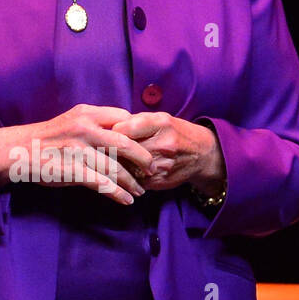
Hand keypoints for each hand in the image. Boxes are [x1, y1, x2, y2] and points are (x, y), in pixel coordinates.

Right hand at [0, 105, 155, 205]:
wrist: (18, 151)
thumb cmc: (48, 138)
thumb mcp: (72, 120)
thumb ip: (96, 123)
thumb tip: (124, 132)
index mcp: (87, 113)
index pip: (125, 118)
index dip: (139, 133)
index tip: (148, 146)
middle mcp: (85, 129)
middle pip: (127, 142)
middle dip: (144, 158)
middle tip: (153, 169)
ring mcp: (79, 151)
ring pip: (116, 167)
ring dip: (132, 182)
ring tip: (141, 190)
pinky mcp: (72, 171)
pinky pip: (102, 184)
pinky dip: (118, 193)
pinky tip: (127, 200)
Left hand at [108, 112, 224, 195]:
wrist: (202, 154)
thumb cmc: (175, 132)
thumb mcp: (160, 118)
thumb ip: (135, 120)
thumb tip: (108, 126)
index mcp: (161, 124)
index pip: (124, 128)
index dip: (109, 131)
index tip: (103, 133)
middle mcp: (163, 144)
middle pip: (122, 149)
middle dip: (106, 150)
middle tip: (96, 149)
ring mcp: (162, 165)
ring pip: (126, 167)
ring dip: (112, 165)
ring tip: (103, 161)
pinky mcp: (158, 181)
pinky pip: (133, 180)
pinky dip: (122, 177)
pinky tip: (117, 173)